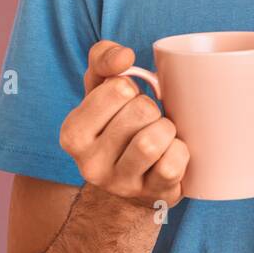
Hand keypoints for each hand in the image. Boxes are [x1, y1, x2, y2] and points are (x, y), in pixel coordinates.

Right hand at [58, 40, 189, 208]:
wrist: (130, 184)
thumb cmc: (116, 123)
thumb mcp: (100, 88)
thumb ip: (103, 58)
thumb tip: (124, 56)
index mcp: (72, 132)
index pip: (118, 88)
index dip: (131, 88)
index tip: (124, 104)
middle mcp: (89, 164)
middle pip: (141, 110)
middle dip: (152, 108)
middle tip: (145, 122)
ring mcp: (120, 184)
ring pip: (154, 140)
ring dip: (166, 129)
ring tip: (159, 135)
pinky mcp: (151, 196)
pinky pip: (172, 164)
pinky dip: (180, 152)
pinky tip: (170, 154)